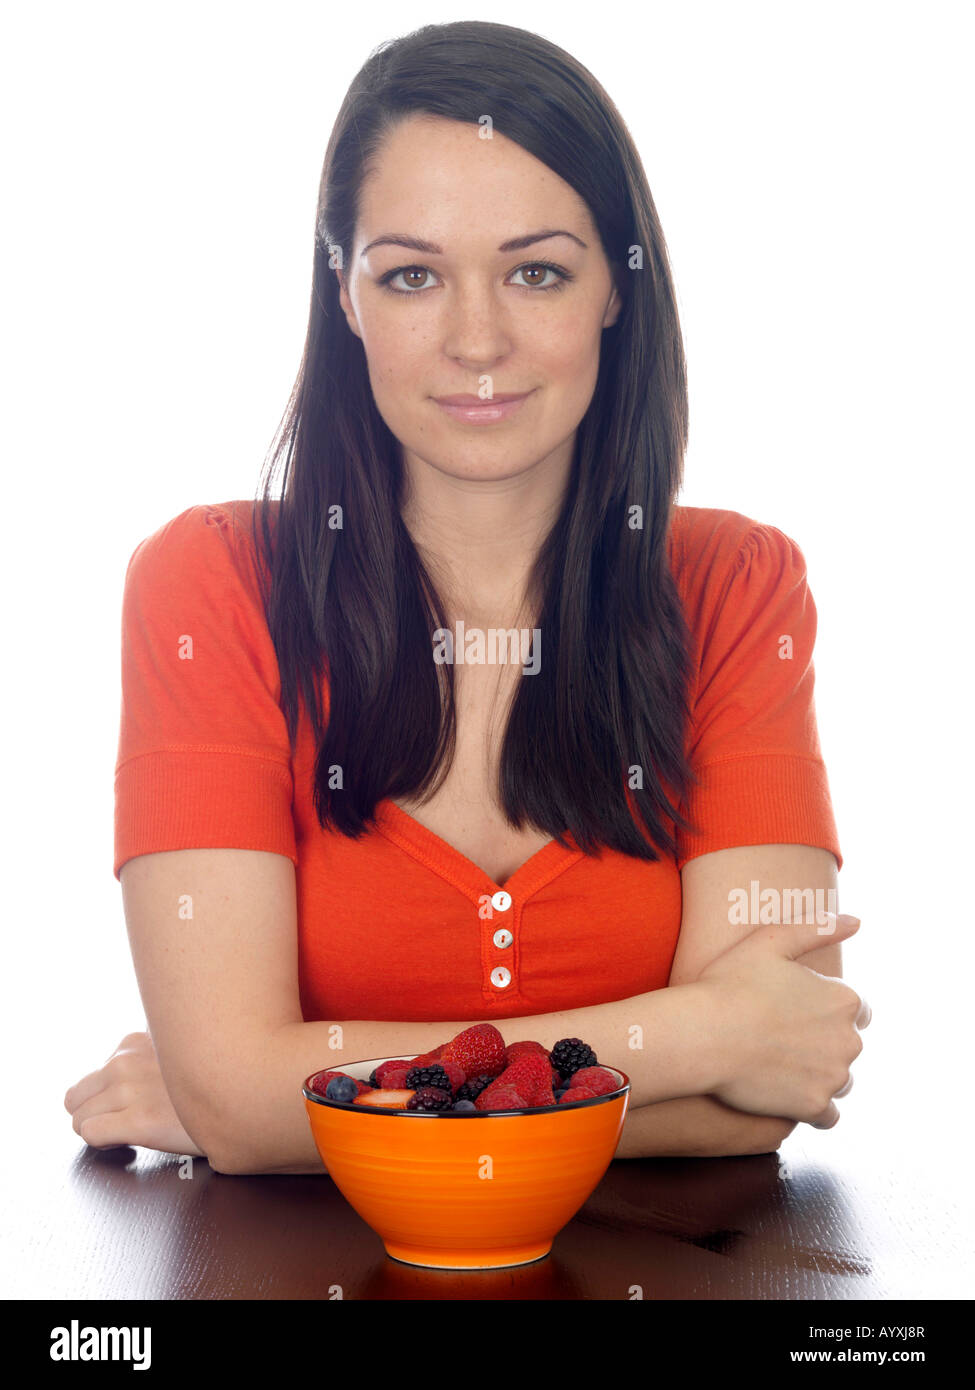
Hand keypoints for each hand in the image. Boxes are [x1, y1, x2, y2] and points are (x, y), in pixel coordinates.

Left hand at [63, 1031, 205, 1157]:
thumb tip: (135, 1053)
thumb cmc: (215, 1078)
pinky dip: (105, 1144)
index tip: (131, 1105)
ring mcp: (131, 1090)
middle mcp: (127, 1061)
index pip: (93, 1076)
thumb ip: (151, 1047)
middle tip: (121, 1123)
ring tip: (128, 1134)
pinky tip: (129, 1143)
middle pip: (75, 1098)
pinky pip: (92, 1135)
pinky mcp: (139, 1121)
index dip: (108, 1097)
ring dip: (101, 1131)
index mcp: (134, 1042)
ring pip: (78, 1120)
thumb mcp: (178, 1048)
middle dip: (94, 1115)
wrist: (244, 1099)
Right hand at [698, 913, 869, 1128]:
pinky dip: (812, 1109)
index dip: (825, 1010)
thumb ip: (817, 928)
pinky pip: (827, 1116)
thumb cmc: (729, 984)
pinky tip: (785, 1097)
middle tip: (780, 1040)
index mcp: (844, 1000)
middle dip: (823, 1044)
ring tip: (778, 1067)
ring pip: (839, 1081)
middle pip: (846, 1047)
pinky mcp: (814, 1107)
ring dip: (818, 1076)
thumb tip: (859, 921)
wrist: (702, 1036)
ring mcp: (834, 1077)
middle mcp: (849, 1040)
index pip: (857, 1010)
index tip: (795, 1013)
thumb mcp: (771, 940)